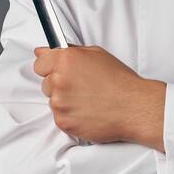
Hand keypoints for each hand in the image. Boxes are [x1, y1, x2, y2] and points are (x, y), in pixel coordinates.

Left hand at [32, 45, 164, 148]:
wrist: (134, 106)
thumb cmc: (120, 81)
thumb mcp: (97, 55)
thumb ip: (68, 51)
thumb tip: (42, 52)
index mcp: (66, 60)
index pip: (39, 64)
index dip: (51, 68)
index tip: (60, 72)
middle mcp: (59, 80)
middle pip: (46, 84)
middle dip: (60, 85)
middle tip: (83, 87)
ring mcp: (59, 102)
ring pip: (53, 101)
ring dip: (66, 102)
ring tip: (89, 100)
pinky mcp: (63, 121)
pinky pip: (60, 117)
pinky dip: (72, 116)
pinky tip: (89, 112)